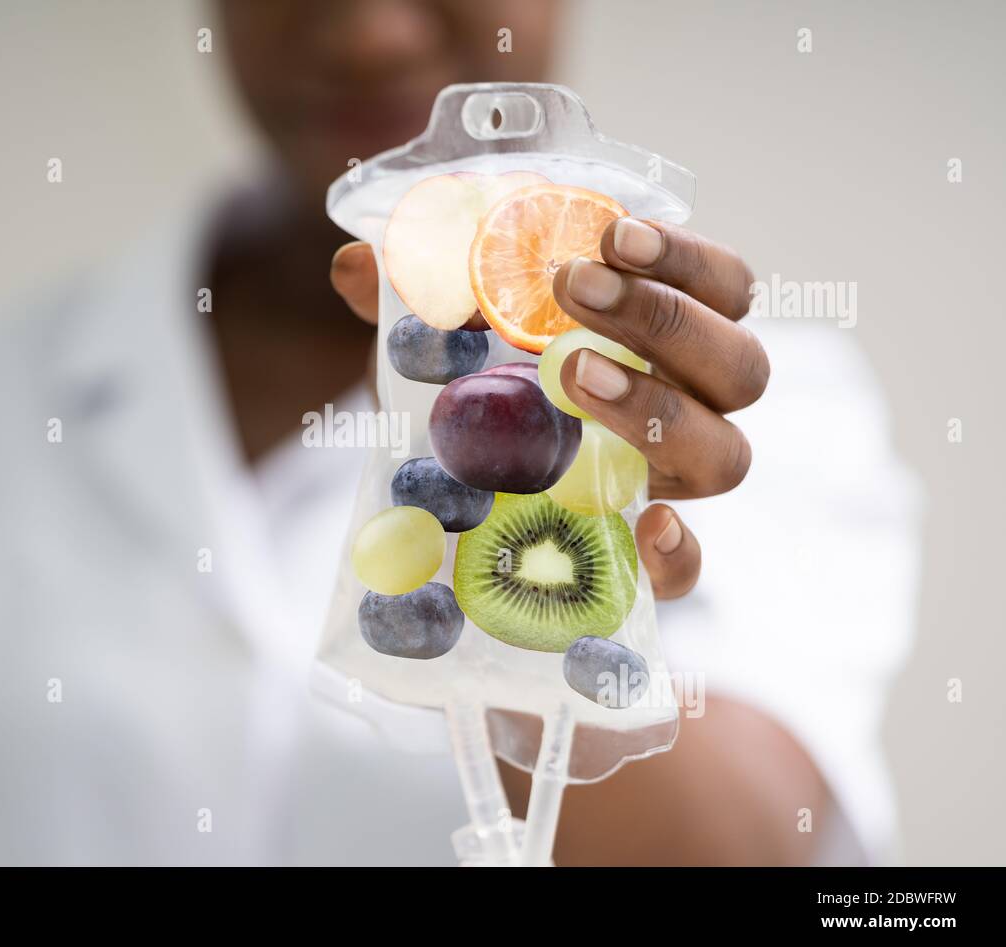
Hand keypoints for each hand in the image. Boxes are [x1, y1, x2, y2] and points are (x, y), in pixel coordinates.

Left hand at [331, 220, 764, 599]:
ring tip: (571, 375)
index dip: (685, 258)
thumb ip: (414, 303)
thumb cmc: (473, 397)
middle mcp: (689, 408)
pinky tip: (648, 525)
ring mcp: (669, 487)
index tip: (613, 233)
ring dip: (659, 408)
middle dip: (664, 318)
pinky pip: (691, 568)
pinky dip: (679, 553)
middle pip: (738, 365)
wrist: (452, 506)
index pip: (725, 287)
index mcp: (666, 340)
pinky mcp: (640, 561)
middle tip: (575, 288)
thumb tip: (354, 264)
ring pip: (724, 455)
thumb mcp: (441, 343)